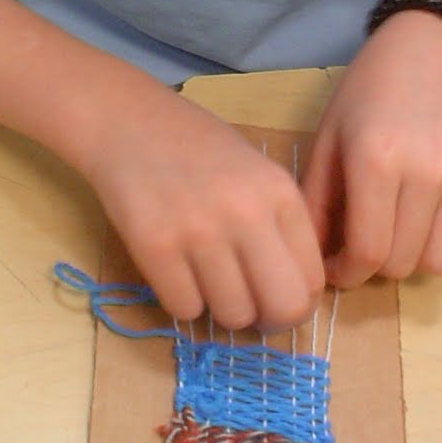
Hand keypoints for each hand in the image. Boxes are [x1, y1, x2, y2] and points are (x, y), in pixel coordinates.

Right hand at [83, 77, 325, 331]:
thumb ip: (280, 227)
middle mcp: (246, 213)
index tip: (277, 297)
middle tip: (251, 309)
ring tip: (208, 279)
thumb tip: (294, 297)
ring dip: (222, 310)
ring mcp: (199, 231)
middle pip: (283, 308)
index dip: (298, 301)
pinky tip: (177, 271)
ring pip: (233, 316)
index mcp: (280, 193)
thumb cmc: (198, 149)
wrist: (128, 123)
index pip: (312, 280)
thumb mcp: (258, 173)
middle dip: (270, 320)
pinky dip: (183, 301)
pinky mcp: (155, 247)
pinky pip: (185, 309)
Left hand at [302, 10, 441, 286]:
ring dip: (411, 261)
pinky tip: (421, 220)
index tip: (336, 269)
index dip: (347, 273)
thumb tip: (310, 262)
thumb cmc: (368, 94)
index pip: (367, 251)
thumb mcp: (329, 140)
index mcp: (376, 158)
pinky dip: (440, 244)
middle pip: (402, 263)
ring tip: (394, 236)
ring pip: (438, 263)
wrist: (431, 53)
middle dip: (374, 267)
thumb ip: (317, 204)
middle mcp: (426, 171)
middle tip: (362, 246)